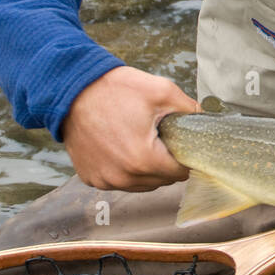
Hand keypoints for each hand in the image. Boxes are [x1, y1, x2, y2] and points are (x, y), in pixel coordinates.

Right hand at [62, 66, 200, 190]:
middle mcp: (123, 177)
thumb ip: (189, 109)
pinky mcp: (91, 178)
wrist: (71, 90)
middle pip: (162, 180)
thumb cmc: (115, 90)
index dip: (185, 156)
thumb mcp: (162, 91)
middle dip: (166, 161)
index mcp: (144, 160)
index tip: (181, 142)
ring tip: (139, 140)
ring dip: (146, 168)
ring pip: (142, 184)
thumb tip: (203, 121)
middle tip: (159, 137)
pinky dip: (125, 169)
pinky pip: (119, 181)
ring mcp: (105, 180)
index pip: (181, 172)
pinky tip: (121, 147)